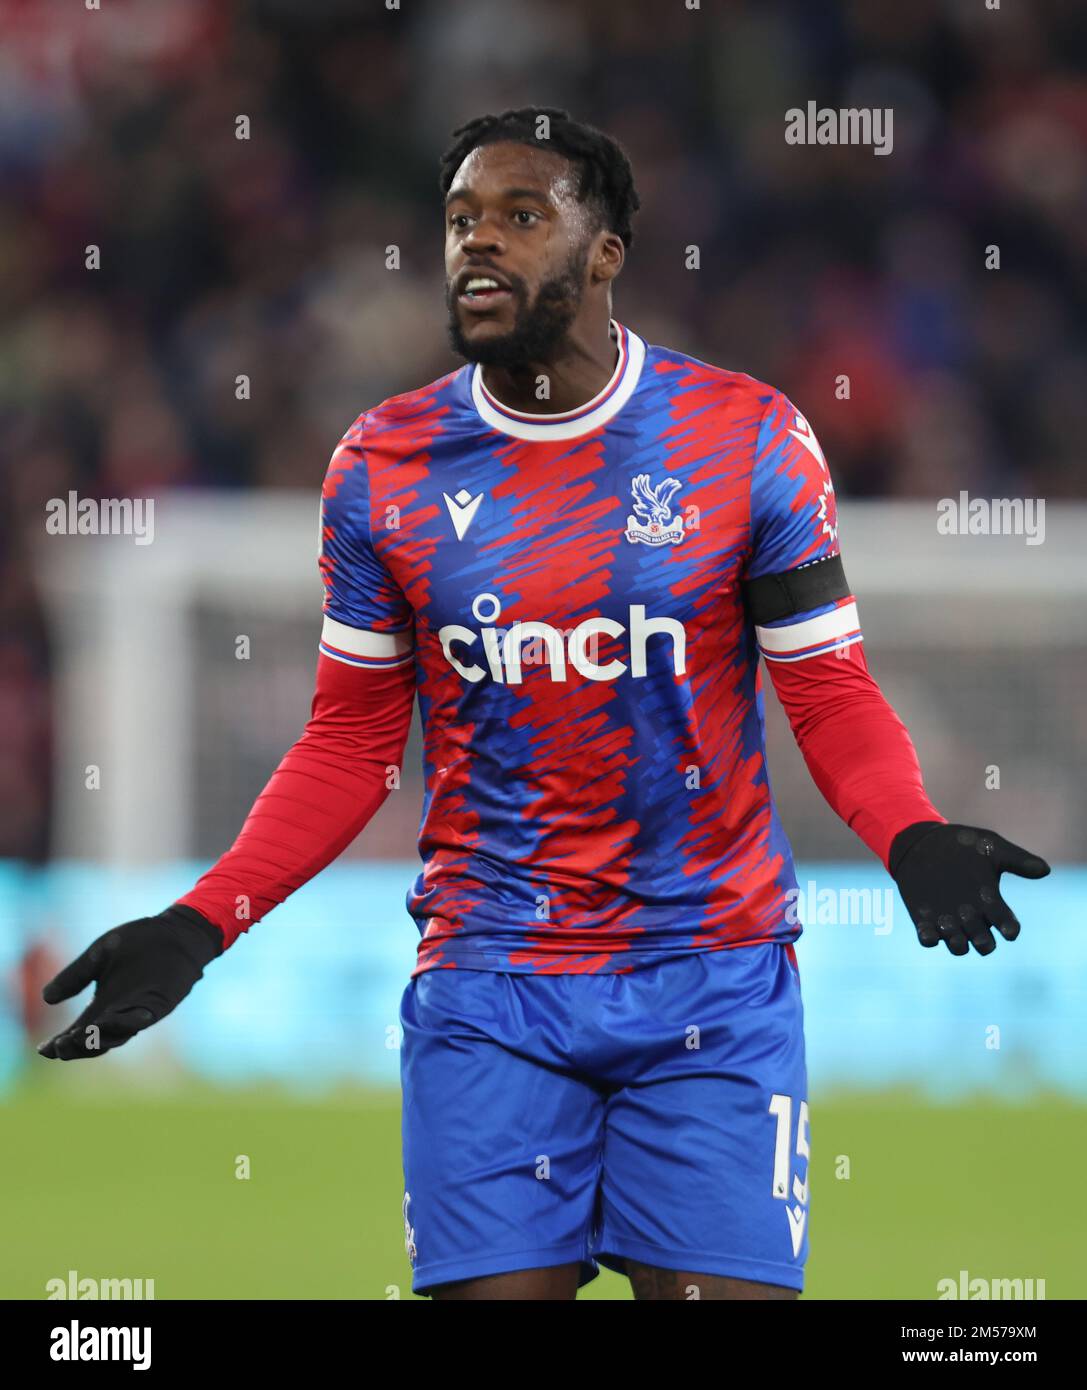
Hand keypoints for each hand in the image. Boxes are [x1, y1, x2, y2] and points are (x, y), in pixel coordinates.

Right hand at [38, 906, 222, 1059]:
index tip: (43, 1050)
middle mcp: (120, 1012)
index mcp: (103, 1004)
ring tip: (78, 1038)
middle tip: (58, 1047)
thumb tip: (45, 998)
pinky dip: (125, 1022)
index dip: (62, 1043)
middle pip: (96, 1040)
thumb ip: (75, 976)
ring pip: (118, 1035)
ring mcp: (140, 1010)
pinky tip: (109, 1020)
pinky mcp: (160, 1004)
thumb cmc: (140, 941)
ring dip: (98, 1038)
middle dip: (77, 1046)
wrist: (176, 929)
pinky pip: (141, 1019)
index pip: (79, 1031)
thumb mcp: (99, 955)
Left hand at [889, 822, 1049, 956]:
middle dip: (982, 941)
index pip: (1006, 923)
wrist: (924, 842)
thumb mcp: (991, 847)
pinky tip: (929, 934)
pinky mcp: (924, 919)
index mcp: (991, 903)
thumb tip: (1045, 870)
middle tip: (977, 930)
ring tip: (953, 932)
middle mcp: (972, 917)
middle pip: (984, 943)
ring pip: (958, 947)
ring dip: (957, 943)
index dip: (1009, 929)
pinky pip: (928, 939)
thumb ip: (1016, 859)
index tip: (1010, 931)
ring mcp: (948, 920)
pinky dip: (929, 939)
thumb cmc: (963, 845)